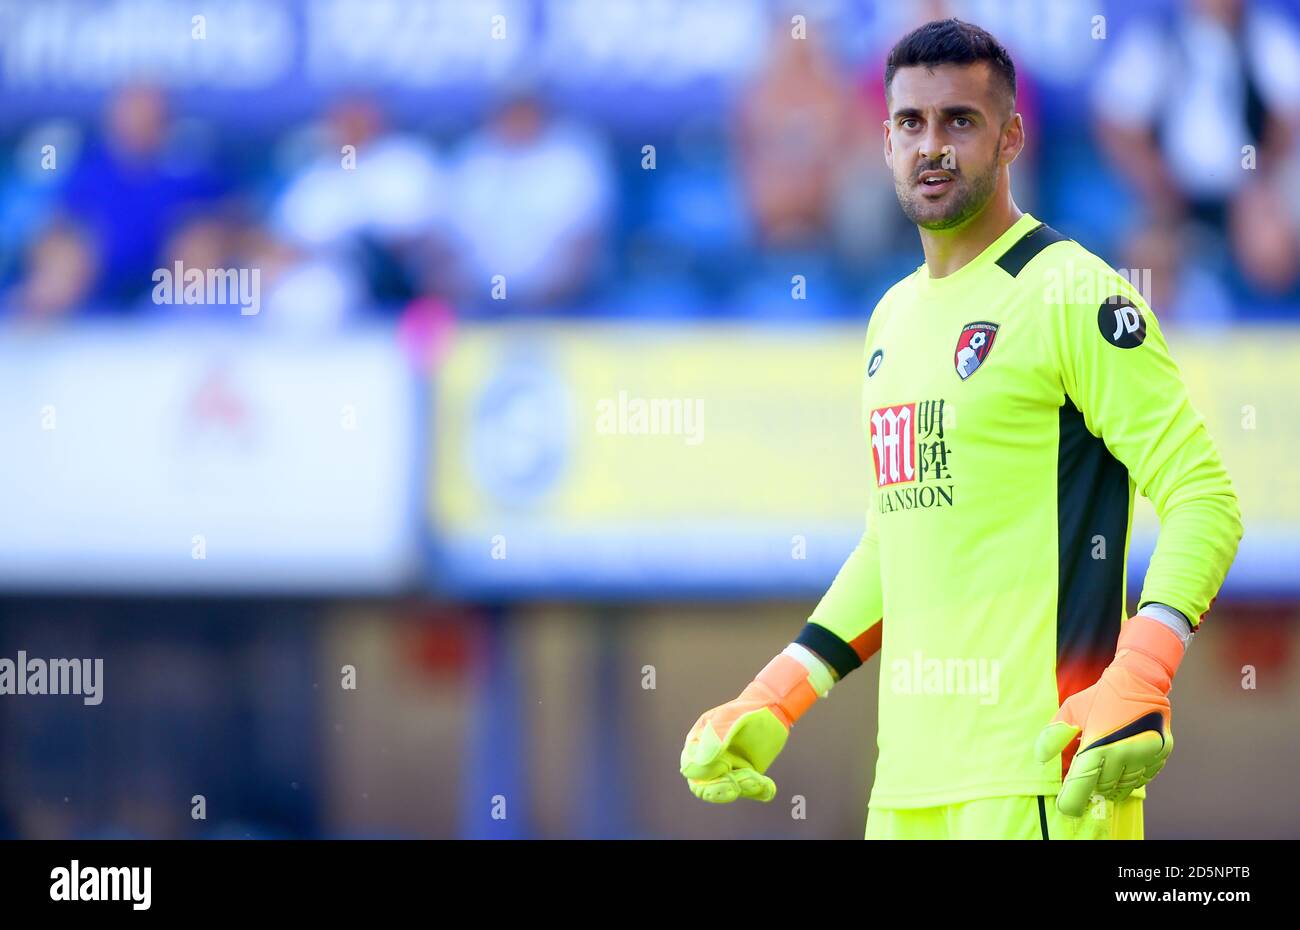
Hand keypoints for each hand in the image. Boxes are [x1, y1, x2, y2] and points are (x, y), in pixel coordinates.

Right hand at [680, 686, 790, 802]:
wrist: (770, 707)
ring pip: (731, 792)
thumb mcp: (727, 718)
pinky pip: (751, 792)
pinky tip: (767, 785)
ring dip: (746, 788)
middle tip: (745, 780)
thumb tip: (699, 763)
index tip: (725, 766)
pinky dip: (760, 792)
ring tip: (760, 779)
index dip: (706, 776)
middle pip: (706, 789)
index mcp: (697, 746)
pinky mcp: (748, 775)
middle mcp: (711, 762)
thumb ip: (713, 739)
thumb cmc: (743, 709)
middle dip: (724, 791)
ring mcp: (729, 770)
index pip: (692, 772)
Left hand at [1035, 615, 1181, 815]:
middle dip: (1091, 785)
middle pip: (1102, 789)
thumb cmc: (1101, 696)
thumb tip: (1041, 758)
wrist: (1140, 680)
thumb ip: (1054, 736)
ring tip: (1105, 767)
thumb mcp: (1071, 711)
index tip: (1065, 805)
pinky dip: (1130, 777)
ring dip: (1111, 783)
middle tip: (1086, 771)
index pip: (1080, 787)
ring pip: (1123, 787)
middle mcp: (1123, 755)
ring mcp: (1145, 757)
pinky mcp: (1160, 755)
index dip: (1071, 802)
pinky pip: (1142, 779)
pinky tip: (1124, 763)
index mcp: (1097, 746)